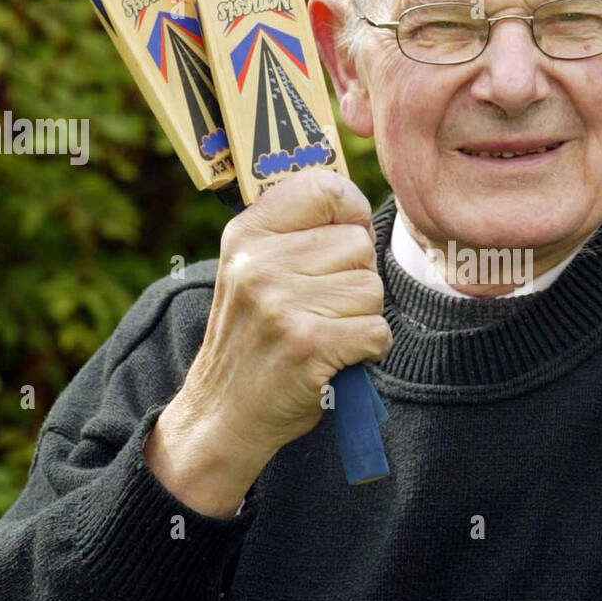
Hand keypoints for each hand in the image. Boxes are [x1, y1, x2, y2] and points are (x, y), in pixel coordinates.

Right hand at [145, 170, 390, 515]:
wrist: (224, 413)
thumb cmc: (254, 339)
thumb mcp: (253, 271)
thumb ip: (297, 234)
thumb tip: (359, 209)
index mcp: (247, 234)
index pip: (325, 186)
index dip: (351, 212)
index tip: (346, 238)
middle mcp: (259, 262)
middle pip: (359, 244)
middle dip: (356, 278)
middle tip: (322, 308)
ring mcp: (281, 303)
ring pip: (372, 289)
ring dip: (361, 317)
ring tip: (323, 333)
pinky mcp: (308, 343)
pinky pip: (377, 330)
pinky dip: (367, 349)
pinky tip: (333, 357)